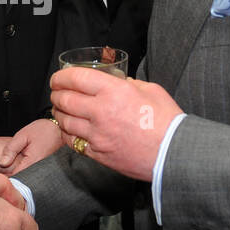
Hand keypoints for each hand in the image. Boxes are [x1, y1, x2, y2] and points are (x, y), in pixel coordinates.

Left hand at [0, 118, 61, 173]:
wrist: (61, 129)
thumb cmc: (42, 130)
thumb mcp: (22, 135)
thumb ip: (11, 149)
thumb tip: (2, 164)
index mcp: (33, 162)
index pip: (16, 176)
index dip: (6, 177)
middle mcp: (40, 170)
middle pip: (22, 180)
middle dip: (13, 178)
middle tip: (2, 174)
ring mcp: (44, 171)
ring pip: (28, 178)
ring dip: (20, 176)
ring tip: (10, 172)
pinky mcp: (46, 170)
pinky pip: (34, 175)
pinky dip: (27, 172)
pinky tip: (21, 167)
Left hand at [50, 68, 181, 181]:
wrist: (173, 154)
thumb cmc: (167, 121)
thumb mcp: (150, 90)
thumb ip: (129, 83)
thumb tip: (117, 82)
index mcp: (114, 92)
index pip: (76, 78)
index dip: (61, 76)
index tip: (58, 77)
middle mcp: (101, 112)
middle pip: (65, 99)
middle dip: (56, 94)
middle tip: (56, 92)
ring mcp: (97, 135)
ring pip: (65, 121)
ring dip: (58, 113)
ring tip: (60, 109)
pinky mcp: (98, 153)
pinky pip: (73, 142)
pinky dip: (67, 133)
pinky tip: (69, 128)